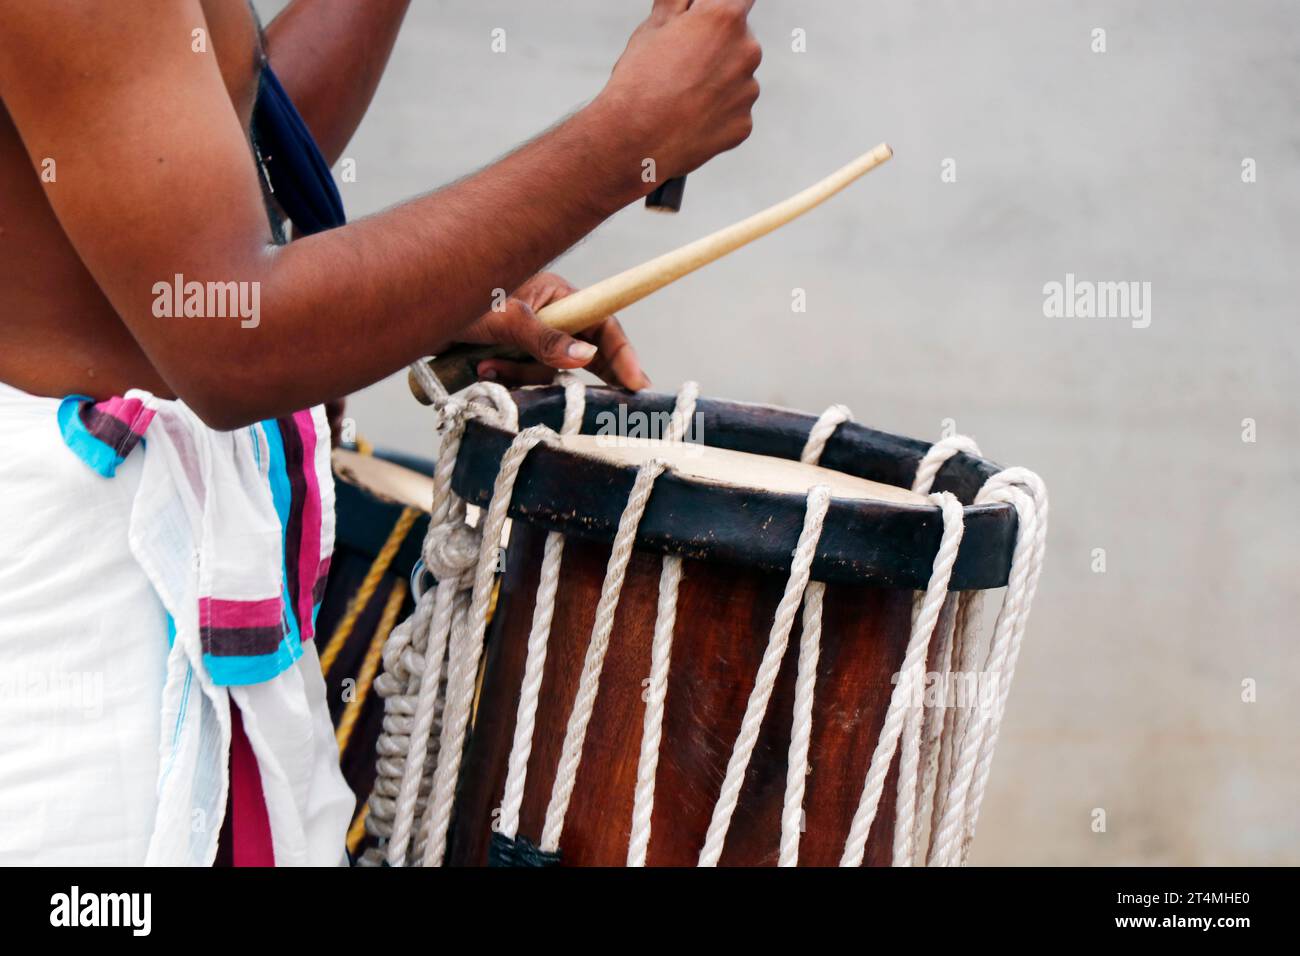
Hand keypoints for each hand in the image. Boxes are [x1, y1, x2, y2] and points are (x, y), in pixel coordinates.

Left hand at [456, 272, 650, 389]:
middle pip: (579, 353)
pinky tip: (480, 367)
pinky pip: (522, 378)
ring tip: (486, 365)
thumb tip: (586, 360)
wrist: (408, 307)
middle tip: (612, 408)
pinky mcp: (510, 354)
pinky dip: (505, 378)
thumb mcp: (504, 319)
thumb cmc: (456, 297)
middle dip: (571, 375)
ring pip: (546, 371)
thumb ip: (545, 339)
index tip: (638, 385)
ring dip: (520, 375)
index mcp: (556, 294)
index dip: (622, 355)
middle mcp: (549, 314)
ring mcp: (529, 336)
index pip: (602, 324)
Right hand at [597, 0, 760, 183]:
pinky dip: (716, 113)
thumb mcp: (653, 27)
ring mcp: (748, 91)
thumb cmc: (639, 79)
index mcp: (725, 18)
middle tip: (680, 64)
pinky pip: (733, 110)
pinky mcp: (744, 124)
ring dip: (717, 81)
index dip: (716, 9)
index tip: (702, 19)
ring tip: (681, 96)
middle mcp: (747, 50)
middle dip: (716, 45)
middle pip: (739, 39)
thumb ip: (678, 1)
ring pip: (736, 77)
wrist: (634, 142)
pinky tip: (688, 118)